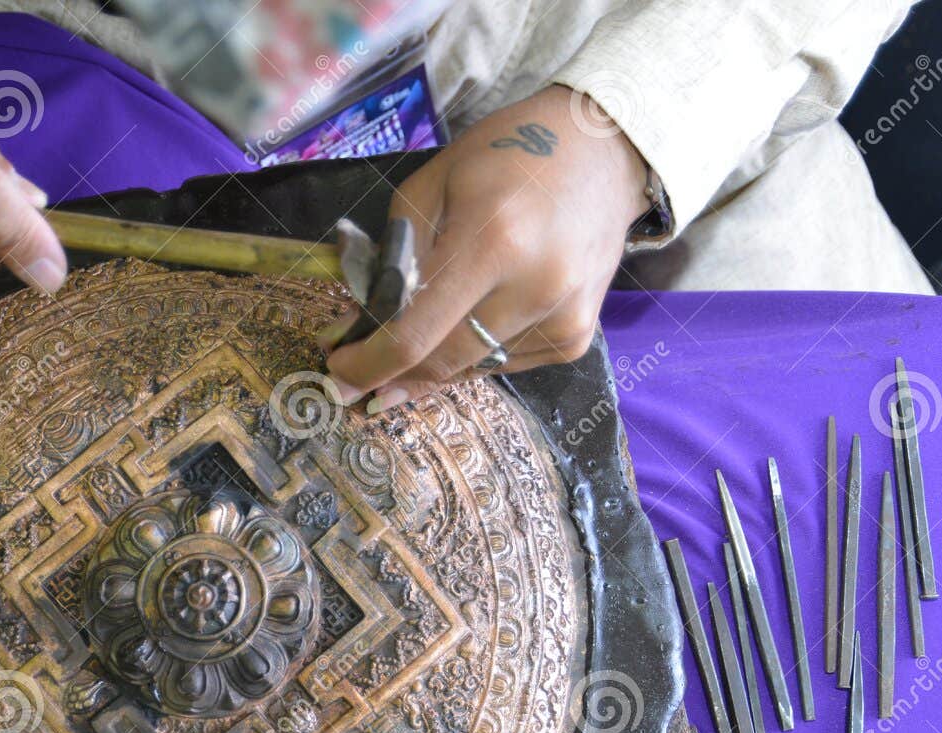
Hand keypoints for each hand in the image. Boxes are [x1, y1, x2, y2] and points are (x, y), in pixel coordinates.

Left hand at [325, 85, 649, 411]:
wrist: (604, 151)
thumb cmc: (506, 156)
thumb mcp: (432, 185)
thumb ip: (393, 257)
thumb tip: (360, 326)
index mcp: (492, 239)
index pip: (414, 334)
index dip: (367, 365)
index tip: (337, 372)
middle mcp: (535, 286)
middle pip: (441, 363)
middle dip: (391, 372)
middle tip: (358, 366)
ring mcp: (562, 317)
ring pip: (470, 369)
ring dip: (432, 360)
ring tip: (418, 328)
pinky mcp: (576, 337)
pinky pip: (503, 363)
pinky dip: (474, 349)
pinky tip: (476, 312)